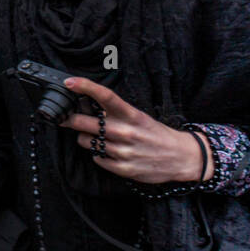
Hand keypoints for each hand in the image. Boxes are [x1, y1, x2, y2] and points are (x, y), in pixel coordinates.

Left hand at [60, 77, 208, 183]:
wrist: (181, 157)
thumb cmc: (156, 134)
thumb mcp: (138, 117)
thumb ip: (114, 113)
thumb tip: (85, 105)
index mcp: (131, 114)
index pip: (105, 96)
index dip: (85, 87)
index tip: (69, 82)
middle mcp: (125, 131)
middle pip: (83, 122)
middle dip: (71, 119)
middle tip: (68, 118)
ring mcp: (123, 151)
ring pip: (85, 141)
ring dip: (87, 138)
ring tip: (100, 137)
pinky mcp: (123, 168)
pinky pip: (96, 158)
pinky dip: (99, 154)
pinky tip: (111, 152)